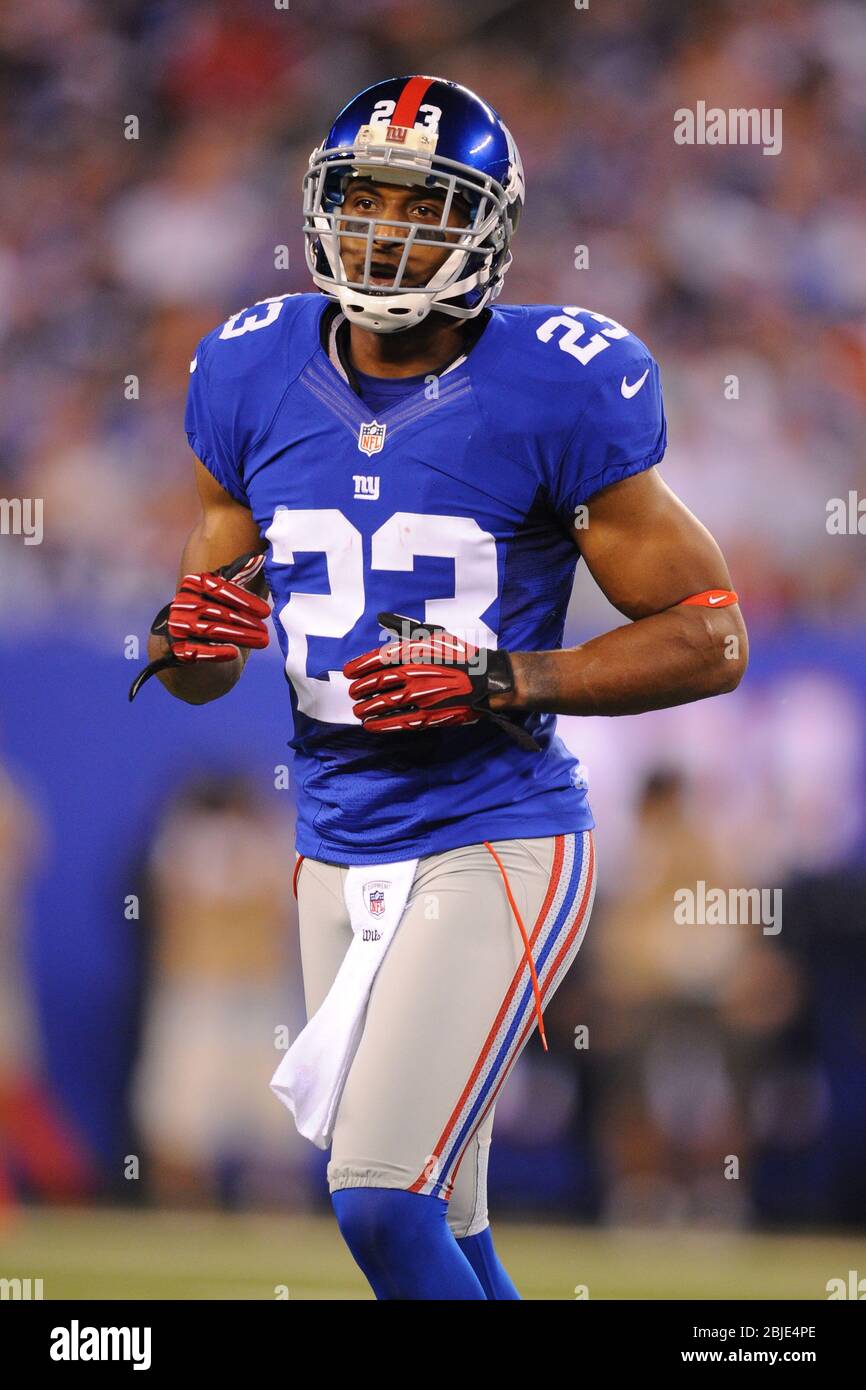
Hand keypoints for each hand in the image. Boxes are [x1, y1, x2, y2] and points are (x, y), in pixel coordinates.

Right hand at [129, 551, 269, 700]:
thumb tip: (259, 557)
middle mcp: (183, 602)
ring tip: (260, 642)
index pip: (220, 589)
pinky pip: (196, 650)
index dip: (245, 600)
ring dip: (238, 637)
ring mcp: (178, 624)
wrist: (186, 633)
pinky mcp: (177, 646)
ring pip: (211, 631)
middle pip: (219, 612)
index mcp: (193, 583)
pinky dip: (215, 652)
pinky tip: (233, 653)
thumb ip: (239, 574)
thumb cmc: (211, 606)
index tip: (266, 611)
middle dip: (246, 622)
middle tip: (265, 631)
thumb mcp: (222, 589)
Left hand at [343, 612, 539, 749]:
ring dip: (366, 708)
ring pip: (383, 703)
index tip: (347, 672)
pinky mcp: (429, 715)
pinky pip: (399, 722)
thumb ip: (406, 628)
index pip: (377, 659)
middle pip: (376, 683)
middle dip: (360, 688)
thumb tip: (382, 617)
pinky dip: (381, 725)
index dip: (359, 666)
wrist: (488, 679)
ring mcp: (420, 696)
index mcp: (414, 652)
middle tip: (353, 692)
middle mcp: (414, 673)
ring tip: (358, 710)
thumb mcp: (434, 635)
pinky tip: (370, 726)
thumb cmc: (461, 655)